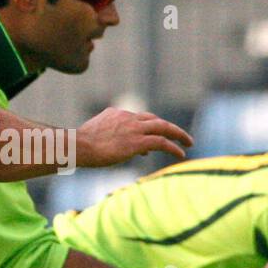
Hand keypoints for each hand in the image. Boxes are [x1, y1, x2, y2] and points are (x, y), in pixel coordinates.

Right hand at [74, 108, 192, 166]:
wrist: (78, 146)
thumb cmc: (80, 146)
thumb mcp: (95, 136)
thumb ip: (108, 138)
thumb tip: (116, 147)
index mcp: (116, 114)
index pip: (138, 119)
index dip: (148, 129)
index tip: (150, 144)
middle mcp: (128, 117)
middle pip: (155, 119)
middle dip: (169, 127)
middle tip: (181, 136)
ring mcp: (134, 128)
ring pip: (164, 127)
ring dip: (178, 135)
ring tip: (189, 143)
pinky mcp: (137, 141)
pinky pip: (162, 142)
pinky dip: (174, 147)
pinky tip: (181, 154)